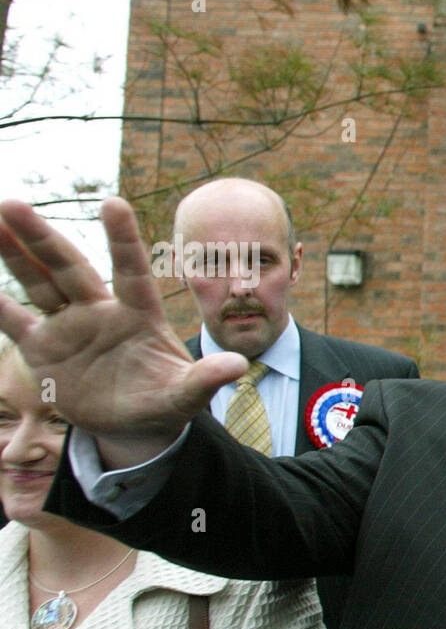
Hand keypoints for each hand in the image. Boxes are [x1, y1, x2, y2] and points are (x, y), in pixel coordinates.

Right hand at [0, 199, 248, 466]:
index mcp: (138, 314)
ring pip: (39, 283)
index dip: (122, 239)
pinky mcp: (44, 350)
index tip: (112, 203)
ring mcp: (70, 327)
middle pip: (69, 267)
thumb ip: (206, 377)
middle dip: (42, 238)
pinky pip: (16, 323)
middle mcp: (101, 312)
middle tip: (14, 205)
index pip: (129, 270)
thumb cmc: (166, 401)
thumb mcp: (187, 393)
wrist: (135, 425)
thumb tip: (239, 364)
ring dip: (15, 255)